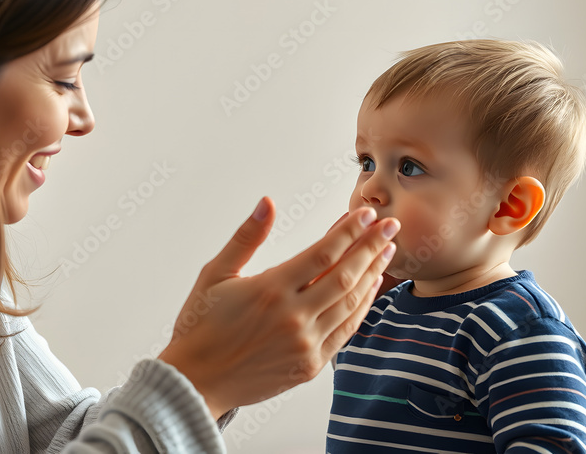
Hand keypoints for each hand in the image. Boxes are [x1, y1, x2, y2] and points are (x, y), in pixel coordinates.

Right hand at [157, 197, 398, 418]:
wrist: (195, 382)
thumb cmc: (201, 326)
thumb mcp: (216, 273)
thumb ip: (247, 237)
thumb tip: (267, 203)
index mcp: (270, 290)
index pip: (323, 253)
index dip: (349, 231)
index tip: (366, 214)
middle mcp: (293, 317)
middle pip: (346, 275)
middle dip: (372, 246)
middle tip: (390, 225)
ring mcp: (304, 344)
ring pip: (350, 303)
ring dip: (372, 274)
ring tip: (387, 251)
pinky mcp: (309, 365)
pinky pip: (346, 331)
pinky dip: (362, 307)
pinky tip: (370, 287)